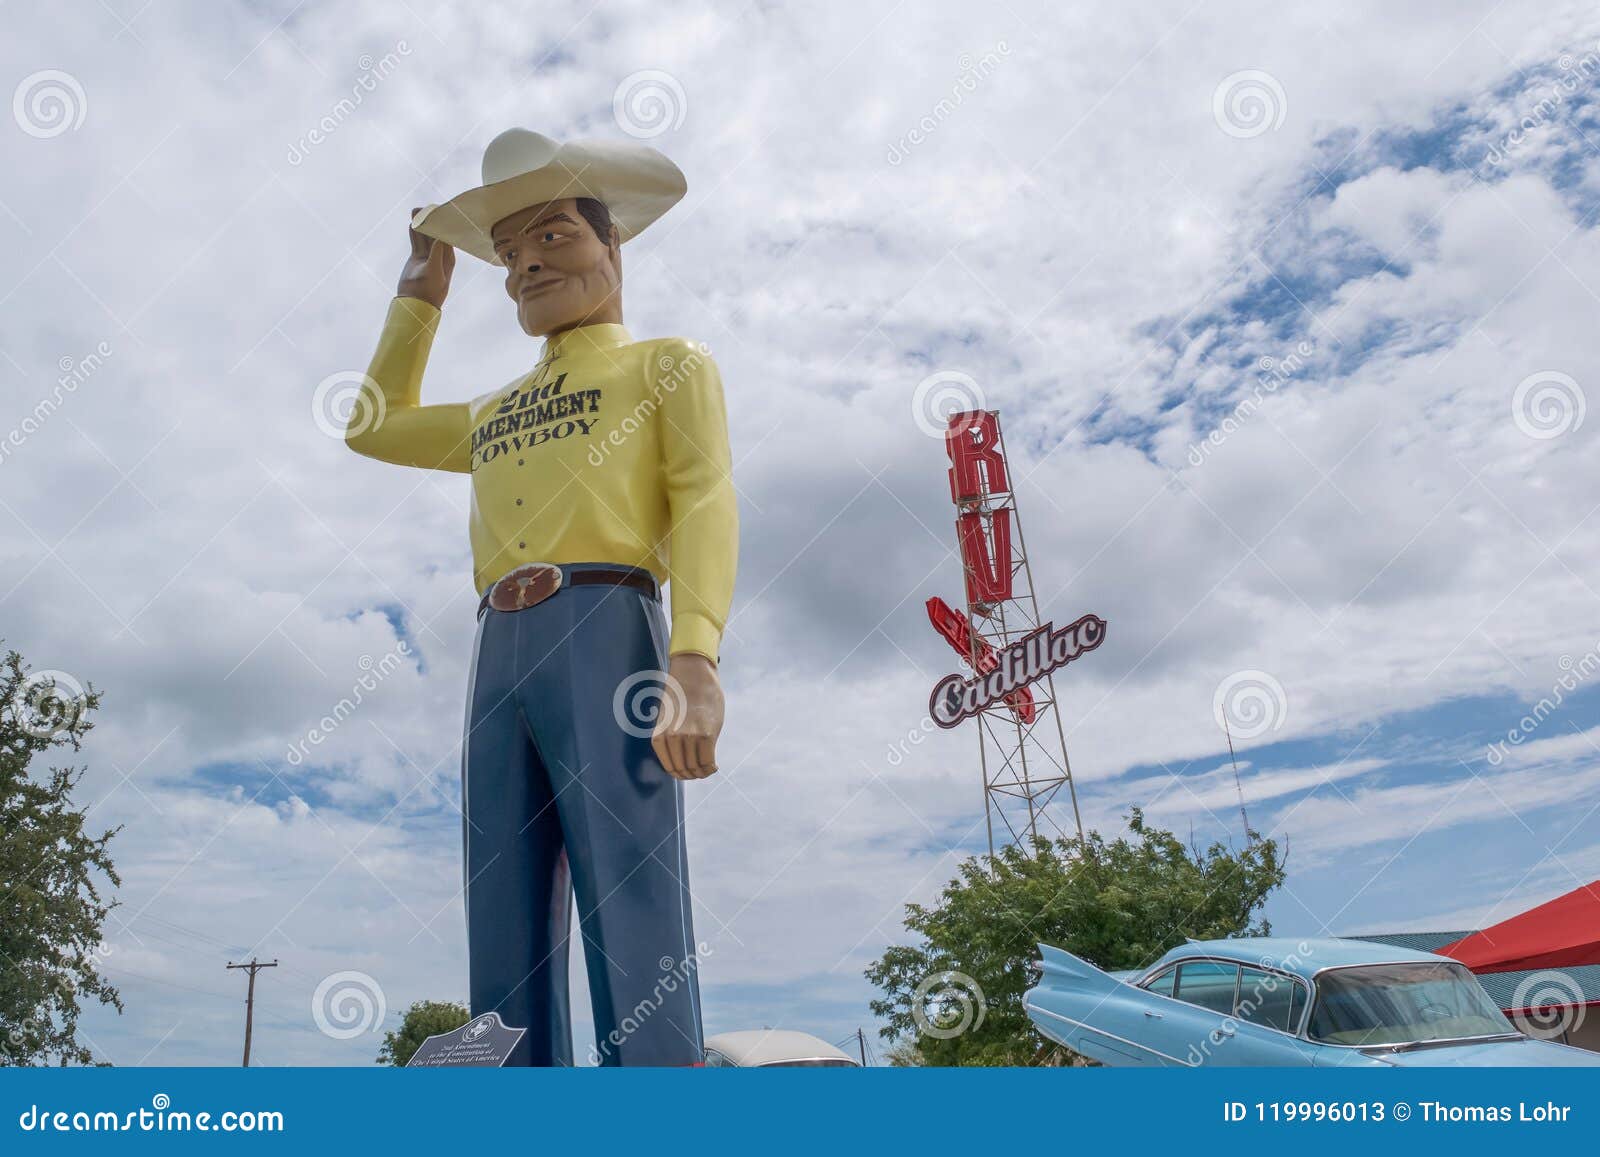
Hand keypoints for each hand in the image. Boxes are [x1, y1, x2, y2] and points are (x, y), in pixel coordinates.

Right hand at [397, 206, 454, 308]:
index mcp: (448, 258)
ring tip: (415, 211)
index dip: (442, 224)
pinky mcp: (417, 259)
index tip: (438, 211)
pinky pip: (416, 242)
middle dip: (430, 221)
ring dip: (420, 225)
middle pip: (435, 234)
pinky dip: (414, 233)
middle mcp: (439, 255)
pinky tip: (411, 224)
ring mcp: (427, 256)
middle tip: (424, 208)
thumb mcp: (434, 271)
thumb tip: (439, 238)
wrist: (416, 302)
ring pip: (424, 237)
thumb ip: (436, 254)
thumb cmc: (429, 290)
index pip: (446, 237)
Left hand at [652, 653, 723, 780]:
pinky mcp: (707, 734)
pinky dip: (711, 768)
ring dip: (702, 773)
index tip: (687, 773)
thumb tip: (680, 756)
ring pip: (696, 767)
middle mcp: (673, 739)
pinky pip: (708, 760)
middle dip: (691, 775)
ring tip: (707, 769)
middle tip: (699, 773)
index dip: (679, 774)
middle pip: (683, 769)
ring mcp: (690, 737)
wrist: (693, 673)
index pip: (670, 766)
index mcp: (660, 736)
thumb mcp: (667, 718)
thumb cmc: (681, 693)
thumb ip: (671, 738)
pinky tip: (713, 766)